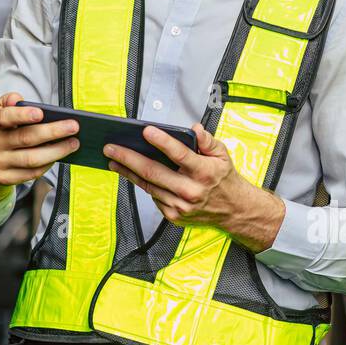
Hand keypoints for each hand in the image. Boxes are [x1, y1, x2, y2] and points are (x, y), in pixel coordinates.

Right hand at [0, 92, 79, 201]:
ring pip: (32, 159)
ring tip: (74, 143)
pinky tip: (60, 155)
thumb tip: (17, 99)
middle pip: (26, 138)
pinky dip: (48, 164)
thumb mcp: (0, 111)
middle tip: (74, 126)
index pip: (5, 117)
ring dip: (57, 151)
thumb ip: (9, 101)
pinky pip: (32, 173)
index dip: (22, 115)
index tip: (41, 113)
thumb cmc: (1, 129)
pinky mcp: (5, 178)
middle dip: (53, 132)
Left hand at [104, 123, 260, 235]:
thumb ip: (207, 140)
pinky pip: (153, 197)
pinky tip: (132, 174)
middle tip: (111, 148)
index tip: (145, 131)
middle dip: (128, 158)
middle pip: (153, 172)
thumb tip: (193, 128)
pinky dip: (142, 184)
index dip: (162, 141)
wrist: (234, 211)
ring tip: (113, 160)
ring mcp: (181, 206)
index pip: (180, 154)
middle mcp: (191, 191)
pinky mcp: (174, 216)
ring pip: (148, 185)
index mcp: (204, 172)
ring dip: (127, 172)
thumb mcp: (223, 155)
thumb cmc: (224, 179)